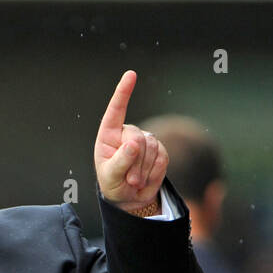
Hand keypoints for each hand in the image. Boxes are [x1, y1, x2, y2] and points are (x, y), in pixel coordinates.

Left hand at [94, 70, 168, 214]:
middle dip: (135, 162)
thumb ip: (120, 161)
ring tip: (134, 181)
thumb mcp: (111, 177)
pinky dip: (154, 172)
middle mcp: (128, 133)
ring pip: (151, 147)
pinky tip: (145, 178)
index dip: (123, 92)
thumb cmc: (113, 185)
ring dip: (143, 170)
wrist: (130, 197)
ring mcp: (145, 140)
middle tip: (129, 180)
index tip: (131, 74)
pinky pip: (162, 157)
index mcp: (109, 134)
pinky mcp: (160, 150)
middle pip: (137, 137)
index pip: (116, 110)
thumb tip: (134, 144)